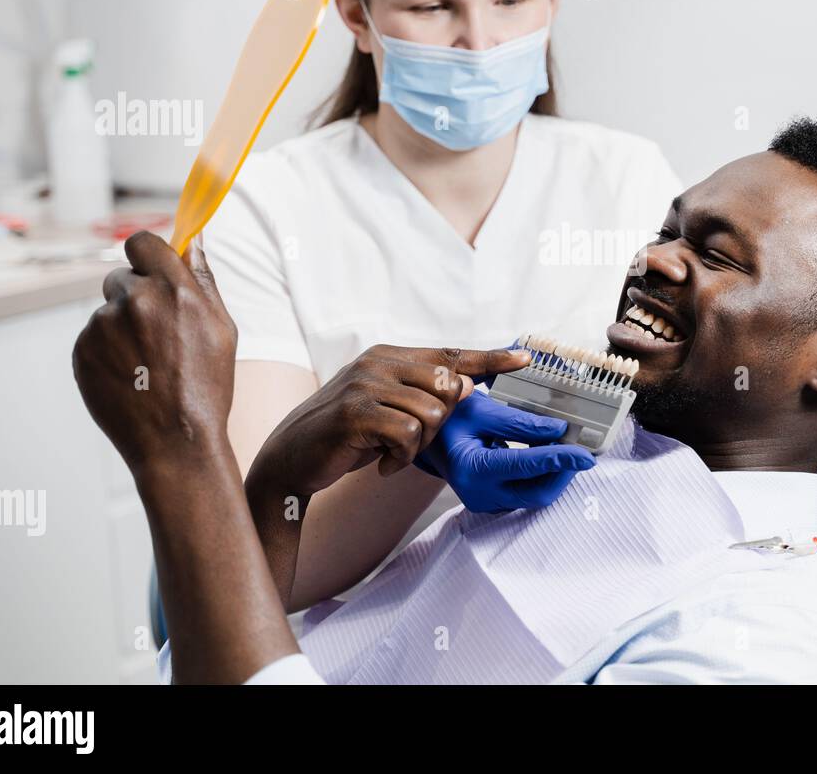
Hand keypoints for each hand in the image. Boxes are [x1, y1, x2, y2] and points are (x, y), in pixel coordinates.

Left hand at [72, 232, 236, 475]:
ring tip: (146, 365)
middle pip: (121, 277)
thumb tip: (192, 243)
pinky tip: (130, 377)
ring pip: (108, 312)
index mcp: (173, 289)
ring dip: (122, 328)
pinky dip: (107, 353)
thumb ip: (203, 281)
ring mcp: (103, 326)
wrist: (176, 442)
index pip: (142, 242)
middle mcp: (134, 300)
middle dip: (135, 295)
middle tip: (156, 332)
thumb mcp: (222, 329)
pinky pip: (93, 339)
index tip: (151, 269)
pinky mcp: (82, 351)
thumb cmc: (207, 386)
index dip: (146, 254)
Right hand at [251, 345, 532, 497]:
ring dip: (417, 446)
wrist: (290, 460)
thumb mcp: (386, 408)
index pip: (451, 353)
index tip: (526, 358)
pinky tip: (378, 464)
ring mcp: (365, 384)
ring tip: (388, 453)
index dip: (491, 357)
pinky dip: (399, 458)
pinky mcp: (355, 413)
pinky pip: (407, 435)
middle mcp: (378, 362)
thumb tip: (470, 386)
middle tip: (408, 442)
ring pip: (432, 414)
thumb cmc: (346, 435)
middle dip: (440, 424)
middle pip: (449, 387)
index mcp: (389, 356)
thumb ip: (423, 394)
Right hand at [416, 391, 595, 512]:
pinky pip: (527, 493)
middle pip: (538, 494)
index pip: (527, 467)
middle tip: (580, 448)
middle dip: (564, 472)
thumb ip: (520, 422)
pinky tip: (549, 454)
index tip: (586, 454)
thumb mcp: (482, 411)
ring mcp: (486, 503)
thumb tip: (558, 429)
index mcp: (472, 470)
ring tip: (567, 447)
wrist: (425, 438)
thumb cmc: (449, 420)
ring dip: (556, 474)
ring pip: (535, 496)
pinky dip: (542, 475)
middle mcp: (479, 495)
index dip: (560, 460)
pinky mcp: (494, 502)